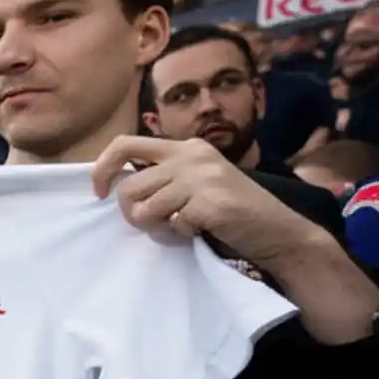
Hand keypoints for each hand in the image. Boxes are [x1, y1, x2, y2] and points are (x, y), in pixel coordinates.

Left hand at [91, 136, 313, 264]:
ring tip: (178, 228)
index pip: (125, 144)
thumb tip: (116, 184)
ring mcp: (202, 179)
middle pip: (128, 186)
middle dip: (130, 213)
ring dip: (155, 228)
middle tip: (150, 224)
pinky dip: (180, 235)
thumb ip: (165, 176)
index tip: (99, 192)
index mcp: (186, 147)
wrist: (279, 231)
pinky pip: (171, 225)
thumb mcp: (197, 181)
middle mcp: (192, 156)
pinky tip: (199, 231)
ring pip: (143, 209)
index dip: (102, 168)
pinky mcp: (211, 204)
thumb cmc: (233, 211)